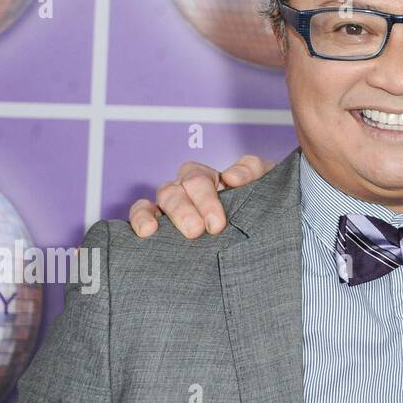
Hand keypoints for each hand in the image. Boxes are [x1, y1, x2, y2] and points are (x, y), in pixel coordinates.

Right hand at [127, 155, 274, 238]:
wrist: (257, 227)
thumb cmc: (257, 199)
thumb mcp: (262, 181)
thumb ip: (252, 170)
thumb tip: (230, 177)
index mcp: (207, 177)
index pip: (197, 178)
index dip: (205, 199)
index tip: (217, 224)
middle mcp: (185, 188)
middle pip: (175, 190)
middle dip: (184, 211)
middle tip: (197, 232)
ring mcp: (170, 205)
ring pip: (159, 199)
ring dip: (163, 216)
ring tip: (159, 232)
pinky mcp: (160, 224)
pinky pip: (142, 214)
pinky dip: (140, 219)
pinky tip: (145, 232)